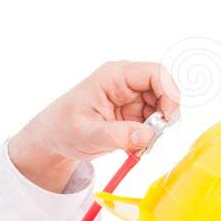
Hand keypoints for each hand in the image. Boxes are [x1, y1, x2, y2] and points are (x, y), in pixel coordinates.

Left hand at [8, 61, 180, 191]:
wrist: (52, 139)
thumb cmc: (62, 129)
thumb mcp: (87, 135)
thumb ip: (117, 136)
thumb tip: (147, 136)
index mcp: (114, 76)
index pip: (154, 74)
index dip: (169, 93)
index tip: (168, 119)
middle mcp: (124, 83)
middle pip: (161, 90)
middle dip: (163, 115)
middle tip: (154, 139)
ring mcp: (128, 97)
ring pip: (158, 108)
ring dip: (155, 129)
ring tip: (138, 147)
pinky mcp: (130, 113)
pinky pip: (150, 121)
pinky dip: (147, 136)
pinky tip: (132, 147)